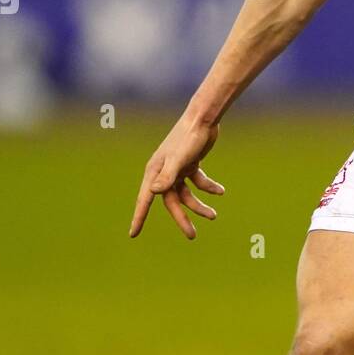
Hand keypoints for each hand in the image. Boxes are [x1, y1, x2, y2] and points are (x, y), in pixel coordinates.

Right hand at [129, 113, 224, 239]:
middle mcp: (164, 172)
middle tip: (192, 235)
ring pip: (186, 194)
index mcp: (155, 172)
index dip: (139, 217)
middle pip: (171, 202)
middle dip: (182, 218)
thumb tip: (154, 192)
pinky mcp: (190, 164)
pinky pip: (198, 182)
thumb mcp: (180, 159)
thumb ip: (168, 176)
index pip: (145, 200)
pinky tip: (220, 191)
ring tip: (213, 215)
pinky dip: (208, 187)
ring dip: (199, 205)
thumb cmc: (189, 138)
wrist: (203, 118)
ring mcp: (177, 169)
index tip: (133, 234)